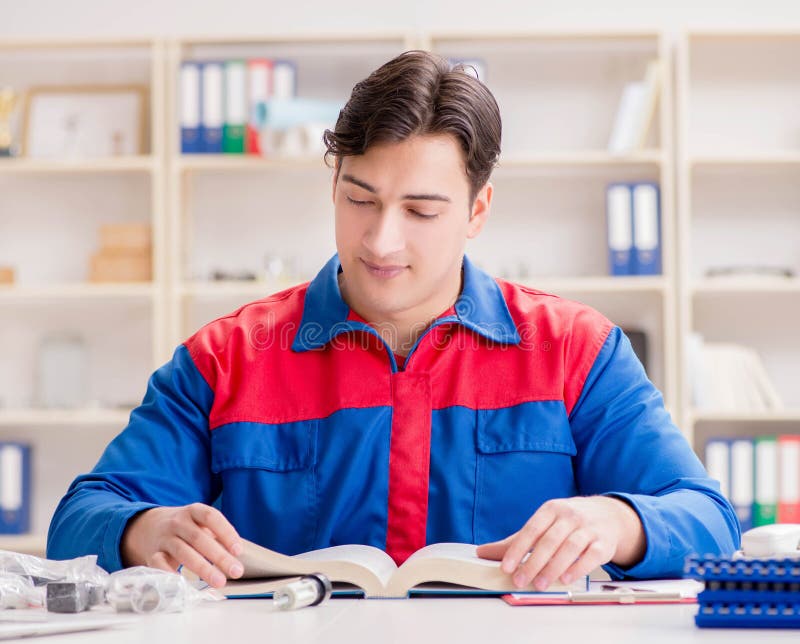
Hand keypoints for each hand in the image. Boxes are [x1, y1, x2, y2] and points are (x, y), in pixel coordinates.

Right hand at [121, 503, 243, 588]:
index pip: (211, 516)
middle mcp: (178, 522)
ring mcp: (164, 538)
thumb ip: (216, 535)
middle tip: (236, 571)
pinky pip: (159, 564)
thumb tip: (236, 556)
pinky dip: (171, 574)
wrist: (149, 525)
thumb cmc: (186, 528)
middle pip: (199, 538)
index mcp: (193, 511)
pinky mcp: (152, 554)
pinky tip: (185, 585)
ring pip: (183, 552)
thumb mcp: (200, 523)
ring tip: (220, 582)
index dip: (225, 532)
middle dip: (219, 556)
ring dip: (203, 568)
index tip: (238, 550)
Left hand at [476, 496, 645, 590]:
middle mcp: (570, 516)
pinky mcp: (603, 543)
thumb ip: (516, 540)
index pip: (531, 530)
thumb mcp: (543, 524)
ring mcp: (588, 528)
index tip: (506, 566)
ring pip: (570, 548)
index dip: (518, 549)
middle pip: (549, 540)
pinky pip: (591, 555)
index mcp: (551, 509)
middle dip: (533, 563)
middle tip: (520, 580)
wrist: (608, 514)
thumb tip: (483, 552)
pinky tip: (565, 579)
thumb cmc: (568, 521)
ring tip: (540, 584)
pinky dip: (578, 568)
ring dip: (553, 567)